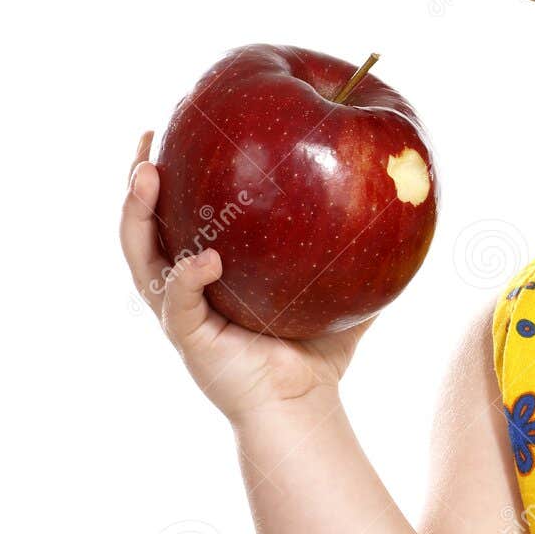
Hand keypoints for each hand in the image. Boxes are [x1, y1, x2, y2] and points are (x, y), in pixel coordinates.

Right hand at [119, 129, 375, 424]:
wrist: (303, 406)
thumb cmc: (317, 349)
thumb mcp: (335, 284)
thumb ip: (356, 244)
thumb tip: (397, 195)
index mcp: (209, 269)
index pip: (178, 212)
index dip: (168, 174)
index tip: (174, 128)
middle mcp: (185, 287)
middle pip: (144, 226)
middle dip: (137, 183)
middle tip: (148, 143)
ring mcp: (181, 312)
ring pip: (142, 257)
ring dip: (138, 215)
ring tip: (150, 176)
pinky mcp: (188, 339)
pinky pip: (178, 302)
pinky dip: (186, 277)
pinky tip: (205, 257)